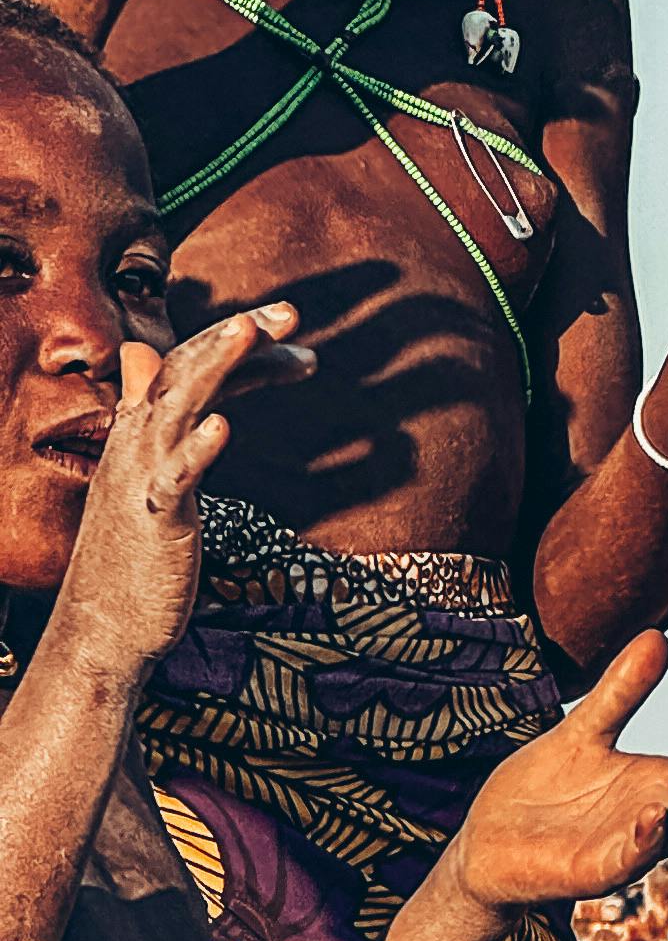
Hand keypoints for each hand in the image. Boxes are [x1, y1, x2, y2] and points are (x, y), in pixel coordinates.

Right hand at [62, 304, 308, 673]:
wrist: (102, 628)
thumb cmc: (136, 555)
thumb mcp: (152, 478)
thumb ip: (164, 422)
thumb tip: (147, 359)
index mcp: (143, 433)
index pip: (193, 371)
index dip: (241, 347)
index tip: (292, 330)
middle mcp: (136, 443)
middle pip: (186, 372)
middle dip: (236, 337)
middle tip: (291, 312)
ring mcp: (142, 479)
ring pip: (176, 407)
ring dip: (214, 366)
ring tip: (251, 330)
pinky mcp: (153, 520)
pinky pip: (174, 479)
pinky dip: (196, 449)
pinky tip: (223, 426)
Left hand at [451, 635, 667, 908]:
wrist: (488, 837)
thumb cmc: (543, 788)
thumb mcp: (586, 730)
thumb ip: (623, 691)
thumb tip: (658, 635)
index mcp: (659, 790)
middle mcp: (654, 823)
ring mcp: (627, 850)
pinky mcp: (593, 873)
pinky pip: (627, 860)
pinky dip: (644, 839)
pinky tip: (650, 815)